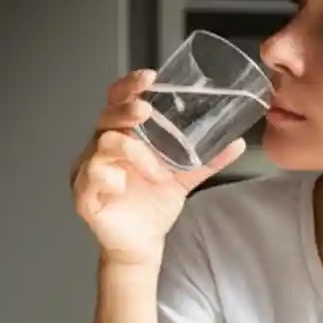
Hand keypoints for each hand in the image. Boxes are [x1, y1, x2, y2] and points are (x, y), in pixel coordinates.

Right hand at [70, 69, 245, 266]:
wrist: (143, 245)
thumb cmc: (152, 206)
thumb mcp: (184, 177)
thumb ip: (207, 159)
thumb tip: (237, 142)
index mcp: (122, 136)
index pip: (119, 102)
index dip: (129, 86)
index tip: (150, 77)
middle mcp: (102, 149)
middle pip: (106, 117)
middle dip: (125, 110)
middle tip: (145, 111)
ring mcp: (90, 171)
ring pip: (102, 146)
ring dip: (131, 152)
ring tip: (154, 171)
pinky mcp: (85, 196)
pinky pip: (90, 178)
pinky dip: (107, 177)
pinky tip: (121, 184)